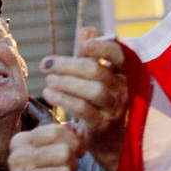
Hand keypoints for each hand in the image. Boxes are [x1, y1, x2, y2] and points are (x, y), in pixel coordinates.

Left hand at [39, 27, 129, 170]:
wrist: (110, 140)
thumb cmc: (101, 102)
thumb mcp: (97, 77)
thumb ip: (91, 54)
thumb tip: (87, 29)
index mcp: (122, 74)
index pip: (119, 55)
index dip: (103, 48)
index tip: (85, 44)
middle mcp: (122, 90)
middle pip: (97, 71)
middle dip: (69, 65)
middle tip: (47, 64)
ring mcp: (114, 109)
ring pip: (93, 90)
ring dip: (66, 82)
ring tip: (48, 80)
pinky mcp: (102, 126)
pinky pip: (84, 110)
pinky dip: (65, 100)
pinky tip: (50, 94)